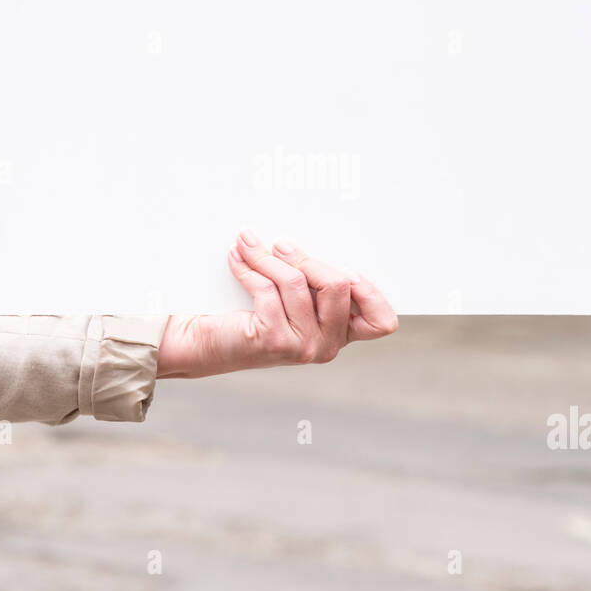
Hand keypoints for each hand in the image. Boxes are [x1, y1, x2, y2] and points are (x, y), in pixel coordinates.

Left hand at [156, 229, 397, 378]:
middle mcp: (327, 346)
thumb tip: (306, 242)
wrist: (208, 343)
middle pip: (338, 286)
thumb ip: (313, 281)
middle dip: (306, 258)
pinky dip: (250, 267)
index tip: (344, 270)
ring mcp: (303, 347)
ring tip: (250, 243)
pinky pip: (268, 289)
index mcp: (340, 334)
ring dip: (269, 256)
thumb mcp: (293, 299)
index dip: (369, 292)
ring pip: (298, 282)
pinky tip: (237, 257)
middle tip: (282, 245)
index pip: (381, 322)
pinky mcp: (274, 341)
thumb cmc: (251, 315)